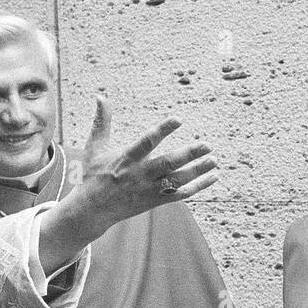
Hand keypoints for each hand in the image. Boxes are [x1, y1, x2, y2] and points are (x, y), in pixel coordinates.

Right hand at [37, 97, 218, 272]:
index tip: (178, 119)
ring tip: (214, 160)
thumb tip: (100, 96)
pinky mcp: (156, 201)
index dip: (163, 130)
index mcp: (126, 158)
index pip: (147, 142)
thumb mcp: (94, 147)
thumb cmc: (94, 175)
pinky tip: (213, 177)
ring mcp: (149, 189)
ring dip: (197, 171)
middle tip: (206, 145)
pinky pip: (181, 195)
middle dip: (188, 155)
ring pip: (177, 180)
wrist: (93, 210)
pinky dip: (198, 187)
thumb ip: (101, 122)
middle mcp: (140, 174)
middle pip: (167, 164)